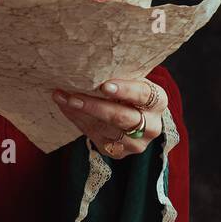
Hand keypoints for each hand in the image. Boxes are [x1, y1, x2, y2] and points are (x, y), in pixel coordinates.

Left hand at [51, 77, 168, 157]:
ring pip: (104, 129)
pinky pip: (95, 136)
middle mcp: (151, 126)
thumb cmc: (131, 93)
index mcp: (158, 102)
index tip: (104, 85)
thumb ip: (118, 77)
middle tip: (72, 96)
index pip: (142, 95)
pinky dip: (78, 121)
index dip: (124, 90)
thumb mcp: (132, 81)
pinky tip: (67, 108)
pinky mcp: (119, 152)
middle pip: (121, 117)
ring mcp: (136, 143)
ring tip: (62, 98)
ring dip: (80, 113)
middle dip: (94, 106)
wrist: (136, 118)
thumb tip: (86, 69)